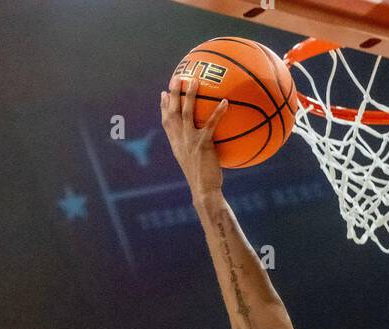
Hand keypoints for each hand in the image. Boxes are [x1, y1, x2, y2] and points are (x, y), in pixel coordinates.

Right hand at [160, 77, 226, 202]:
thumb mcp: (194, 163)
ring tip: (194, 81)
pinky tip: (225, 102)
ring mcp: (190, 141)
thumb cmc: (203, 179)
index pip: (166, 122)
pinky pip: (211, 124)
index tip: (163, 93)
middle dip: (173, 93)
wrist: (204, 191)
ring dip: (190, 95)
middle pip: (173, 112)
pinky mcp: (203, 145)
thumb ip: (194, 149)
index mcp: (176, 144)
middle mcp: (180, 140)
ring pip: (187, 113)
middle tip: (176, 77)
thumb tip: (203, 142)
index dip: (164, 107)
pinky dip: (218, 112)